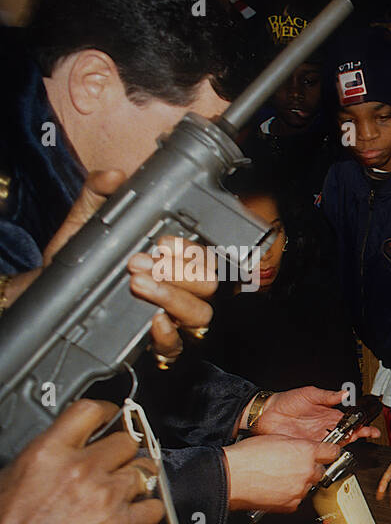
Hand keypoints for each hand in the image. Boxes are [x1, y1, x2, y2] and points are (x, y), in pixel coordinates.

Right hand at [0, 400, 163, 523]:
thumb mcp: (13, 478)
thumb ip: (48, 458)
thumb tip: (69, 449)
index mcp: (48, 452)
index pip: (89, 411)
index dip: (106, 412)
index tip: (111, 417)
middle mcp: (80, 469)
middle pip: (126, 441)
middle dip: (124, 452)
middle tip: (117, 464)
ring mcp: (105, 496)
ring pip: (145, 470)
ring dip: (138, 479)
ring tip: (125, 489)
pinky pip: (154, 507)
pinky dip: (147, 510)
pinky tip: (133, 514)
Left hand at [44, 172, 218, 360]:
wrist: (47, 294)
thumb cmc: (76, 261)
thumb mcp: (85, 222)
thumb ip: (98, 194)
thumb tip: (113, 176)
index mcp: (174, 260)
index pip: (204, 254)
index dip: (189, 249)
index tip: (161, 243)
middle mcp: (181, 289)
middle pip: (209, 283)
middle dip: (177, 272)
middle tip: (138, 262)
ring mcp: (174, 319)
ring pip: (200, 314)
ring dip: (172, 297)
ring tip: (138, 284)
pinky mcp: (158, 345)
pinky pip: (178, 347)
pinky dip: (168, 335)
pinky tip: (152, 321)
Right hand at [224, 435, 340, 511]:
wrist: (231, 477)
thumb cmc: (247, 457)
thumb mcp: (276, 439)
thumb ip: (296, 445)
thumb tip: (302, 448)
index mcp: (305, 452)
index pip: (332, 452)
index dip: (329, 452)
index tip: (329, 454)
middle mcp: (307, 471)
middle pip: (320, 471)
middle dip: (311, 469)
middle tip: (294, 467)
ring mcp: (300, 489)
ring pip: (308, 485)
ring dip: (299, 482)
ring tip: (279, 477)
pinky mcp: (292, 504)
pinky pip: (297, 499)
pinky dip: (290, 495)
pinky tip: (276, 488)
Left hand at [250, 386, 380, 442]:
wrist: (265, 414)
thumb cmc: (285, 401)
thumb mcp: (309, 394)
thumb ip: (328, 396)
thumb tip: (345, 394)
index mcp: (328, 415)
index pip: (348, 421)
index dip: (361, 425)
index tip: (370, 428)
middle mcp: (324, 428)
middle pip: (347, 435)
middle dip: (360, 435)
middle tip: (369, 435)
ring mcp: (316, 439)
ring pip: (336, 445)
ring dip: (347, 444)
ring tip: (354, 440)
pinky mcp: (307, 447)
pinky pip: (321, 452)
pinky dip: (329, 453)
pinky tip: (335, 452)